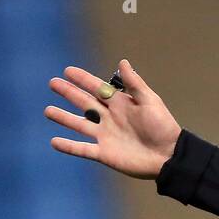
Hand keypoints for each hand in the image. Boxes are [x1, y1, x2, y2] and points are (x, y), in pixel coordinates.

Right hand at [45, 60, 181, 178]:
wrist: (170, 156)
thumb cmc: (163, 128)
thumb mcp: (150, 101)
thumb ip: (134, 84)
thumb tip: (123, 61)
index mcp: (120, 104)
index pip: (97, 88)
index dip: (83, 79)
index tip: (68, 70)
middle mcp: (109, 118)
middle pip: (84, 103)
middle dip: (69, 93)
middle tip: (53, 83)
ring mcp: (105, 136)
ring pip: (79, 124)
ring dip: (64, 118)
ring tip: (48, 111)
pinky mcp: (105, 153)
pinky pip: (82, 149)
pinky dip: (68, 146)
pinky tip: (54, 141)